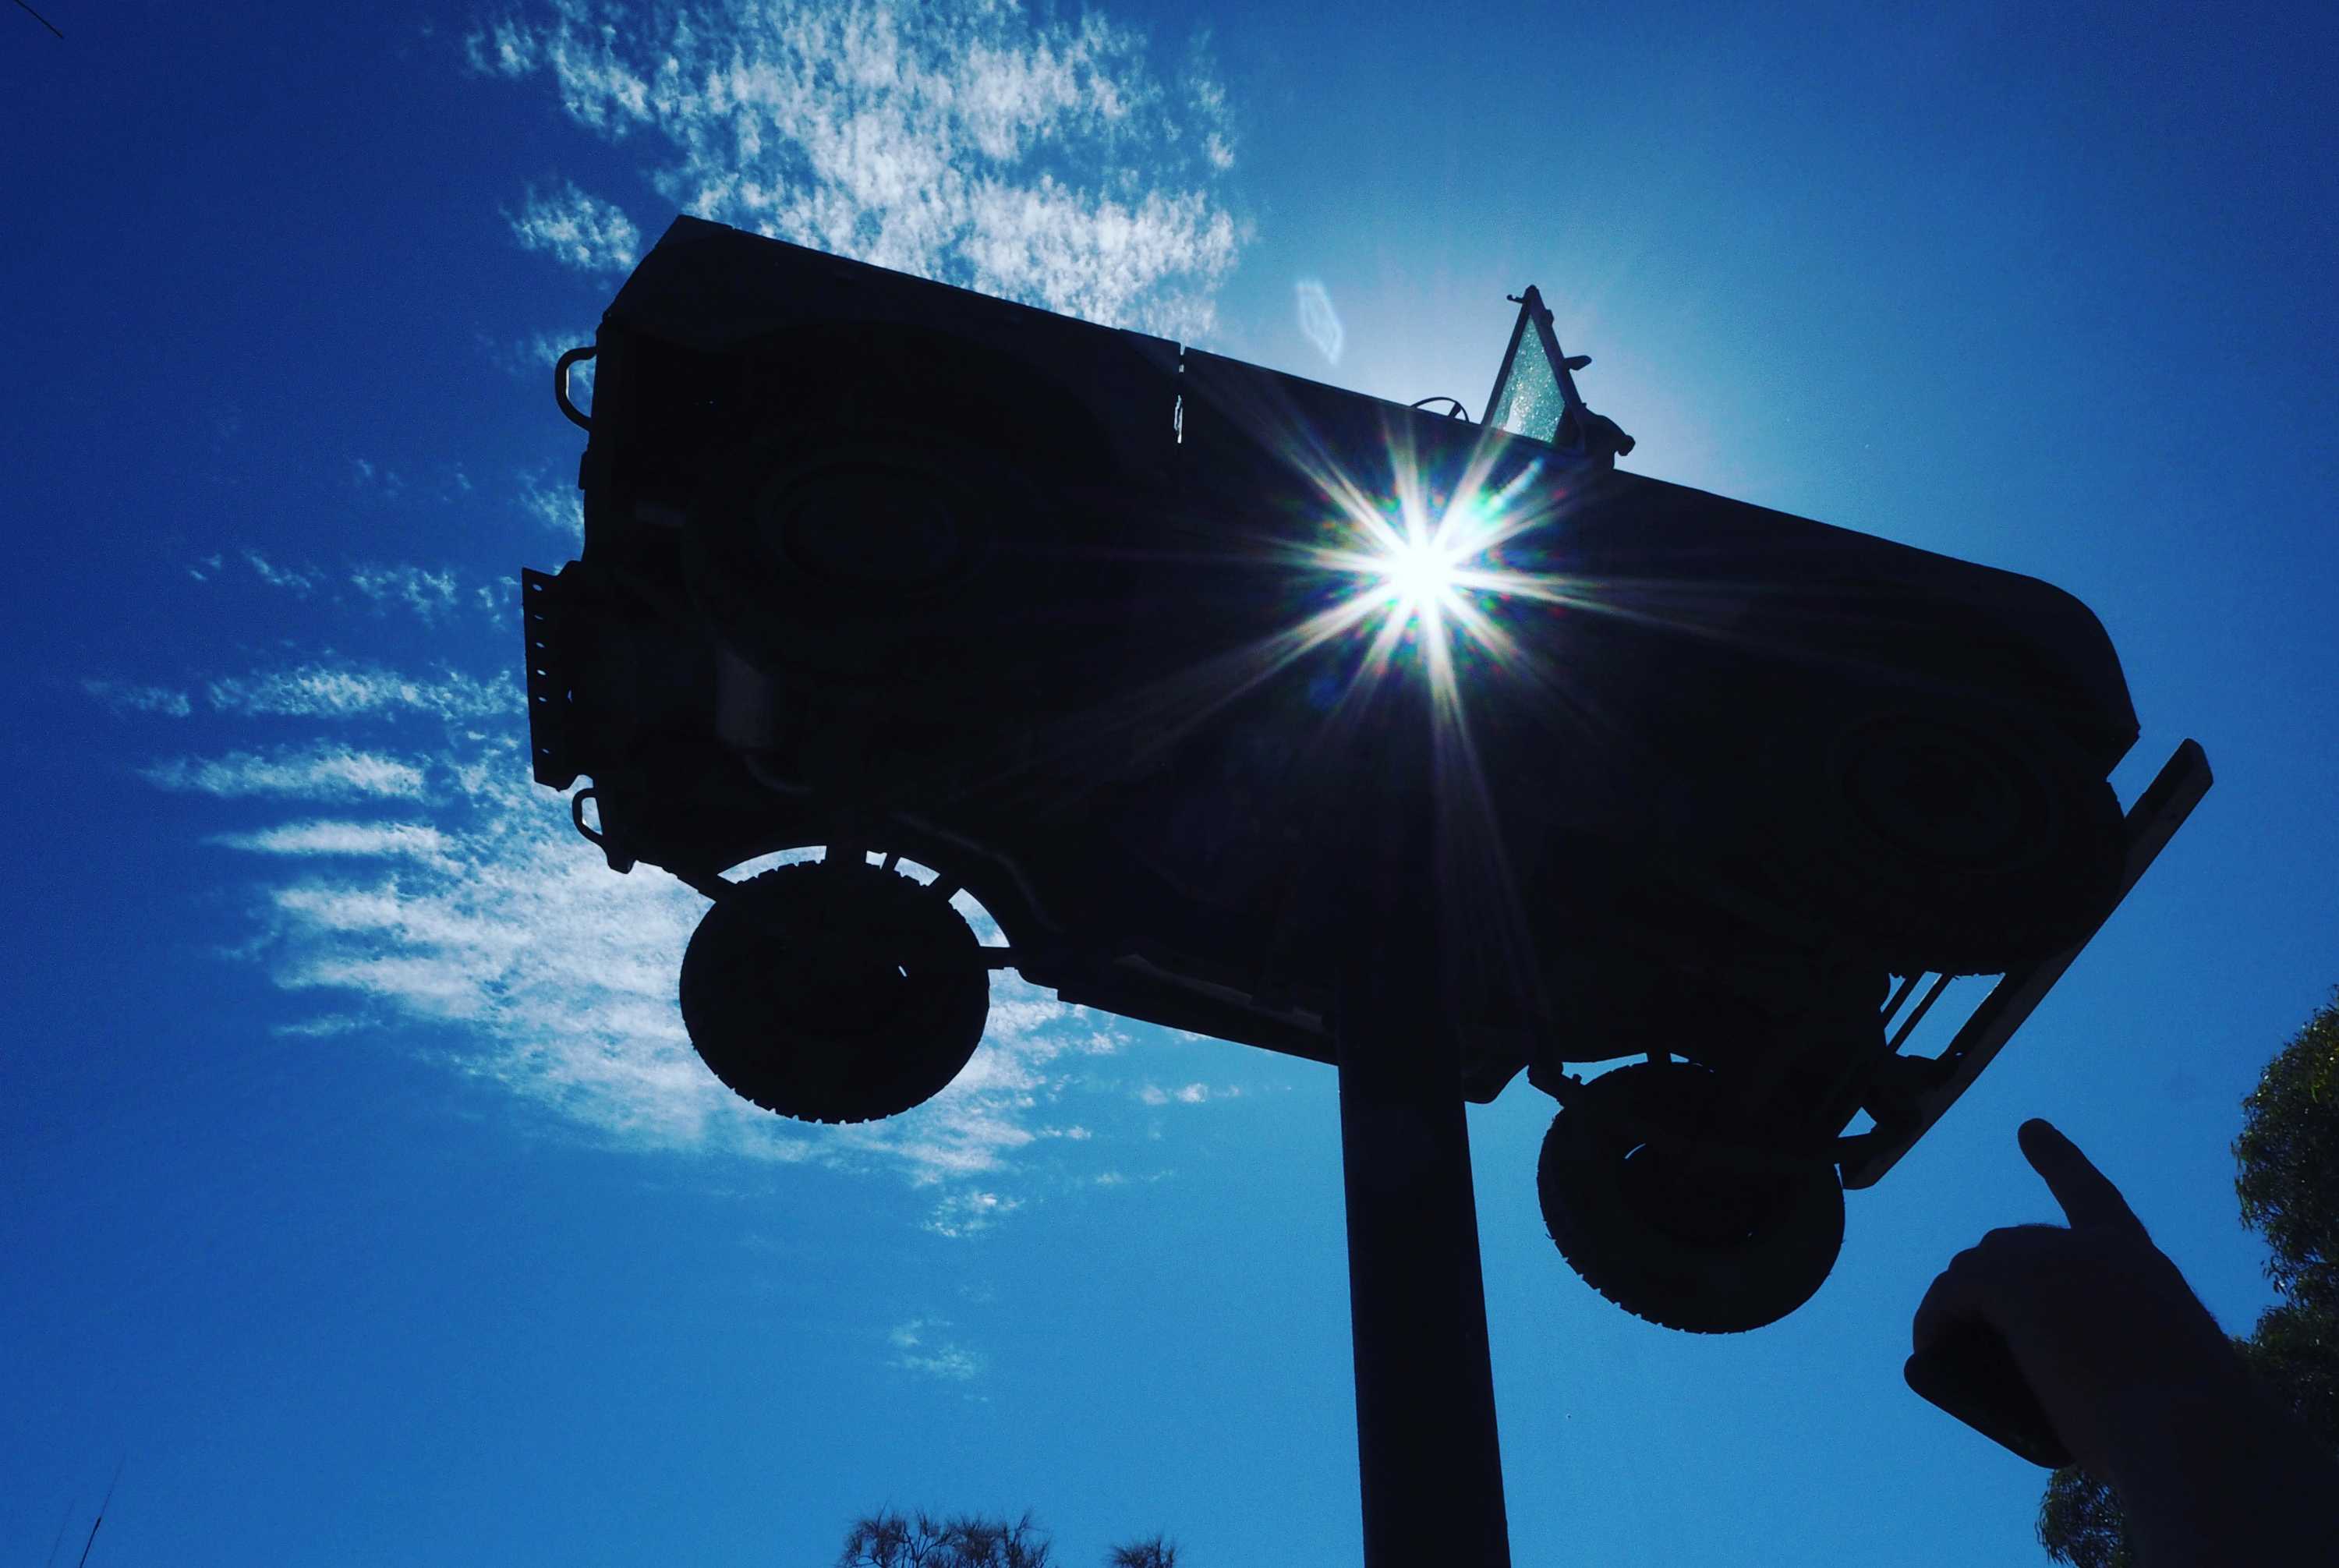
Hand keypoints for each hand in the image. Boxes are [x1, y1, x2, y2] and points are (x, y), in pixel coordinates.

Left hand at [1909, 1118, 2240, 1480]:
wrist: (2192, 1437)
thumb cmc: (2190, 1429)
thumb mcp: (2164, 1366)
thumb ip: (2123, 1345)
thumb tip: (2067, 1372)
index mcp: (2138, 1263)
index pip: (2090, 1195)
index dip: (2058, 1161)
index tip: (2031, 1130)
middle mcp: (2092, 1247)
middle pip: (2012, 1246)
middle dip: (1988, 1286)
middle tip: (1979, 1340)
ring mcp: (2050, 1259)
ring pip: (1976, 1268)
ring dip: (1957, 1304)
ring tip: (1952, 1349)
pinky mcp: (2011, 1284)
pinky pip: (1951, 1293)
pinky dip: (1934, 1321)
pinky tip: (1928, 1348)